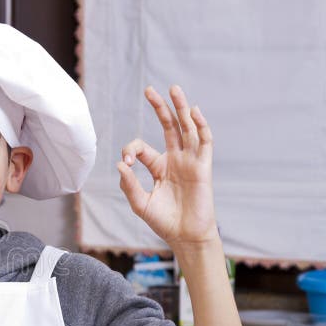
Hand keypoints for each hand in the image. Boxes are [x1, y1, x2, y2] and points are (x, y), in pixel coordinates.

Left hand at [118, 85, 217, 249]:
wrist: (185, 236)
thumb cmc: (164, 221)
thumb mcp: (140, 203)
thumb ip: (129, 185)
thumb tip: (120, 164)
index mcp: (158, 167)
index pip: (142, 148)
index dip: (131, 150)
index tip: (126, 162)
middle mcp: (175, 160)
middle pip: (168, 127)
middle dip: (160, 108)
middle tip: (149, 89)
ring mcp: (190, 162)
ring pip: (187, 128)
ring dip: (181, 108)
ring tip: (174, 89)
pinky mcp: (203, 167)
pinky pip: (204, 142)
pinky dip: (200, 125)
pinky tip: (193, 111)